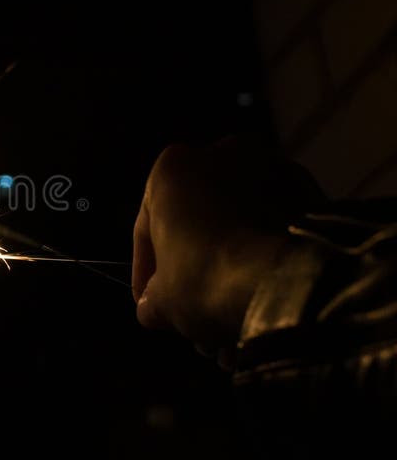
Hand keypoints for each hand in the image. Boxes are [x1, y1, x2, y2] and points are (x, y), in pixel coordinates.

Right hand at [132, 139, 321, 364]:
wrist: (289, 279)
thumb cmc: (206, 278)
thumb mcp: (162, 301)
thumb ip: (152, 299)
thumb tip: (153, 307)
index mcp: (172, 167)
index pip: (148, 228)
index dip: (146, 274)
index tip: (151, 304)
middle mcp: (221, 153)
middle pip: (199, 219)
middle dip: (196, 264)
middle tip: (195, 306)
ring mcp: (273, 166)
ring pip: (240, 221)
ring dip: (233, 258)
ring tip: (233, 305)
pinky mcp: (312, 189)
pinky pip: (276, 225)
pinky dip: (267, 252)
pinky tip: (263, 290)